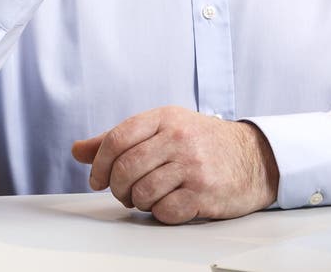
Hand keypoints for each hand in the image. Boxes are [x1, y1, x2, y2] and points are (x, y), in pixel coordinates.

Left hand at [71, 106, 278, 223]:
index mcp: (164, 117)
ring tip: (151, 195)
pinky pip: (164, 212)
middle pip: (125, 168)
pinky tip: (171, 203)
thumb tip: (78, 150)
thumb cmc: (202, 142)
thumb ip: (119, 139)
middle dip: (117, 188)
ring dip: (139, 202)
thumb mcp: (162, 128)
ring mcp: (192, 165)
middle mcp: (178, 137)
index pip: (117, 138)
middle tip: (125, 192)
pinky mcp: (204, 192)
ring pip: (141, 193)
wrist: (252, 157)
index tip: (98, 179)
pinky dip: (161, 213)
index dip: (100, 164)